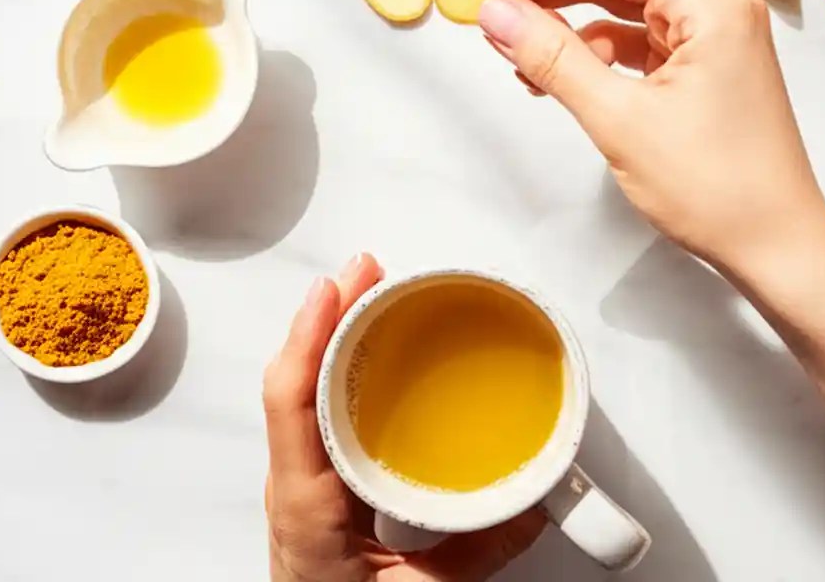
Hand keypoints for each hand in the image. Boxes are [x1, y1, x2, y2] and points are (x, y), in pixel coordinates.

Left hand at [263, 253, 545, 581]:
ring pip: (303, 392)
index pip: (291, 403)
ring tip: (367, 295)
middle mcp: (294, 483)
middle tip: (367, 271)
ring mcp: (302, 482)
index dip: (306, 338)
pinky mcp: (319, 486)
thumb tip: (533, 506)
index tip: (334, 289)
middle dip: (326, 316)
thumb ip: (474, 554)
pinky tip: (366, 355)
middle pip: (294, 381)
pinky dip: (337, 370)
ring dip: (329, 337)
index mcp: (306, 505)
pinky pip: (318, 413)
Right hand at [481, 0, 824, 269]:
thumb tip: (496, 13)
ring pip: (627, 15)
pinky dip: (600, 59)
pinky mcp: (709, 76)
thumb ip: (554, 59)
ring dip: (572, 29)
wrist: (779, 249)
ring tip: (517, 55)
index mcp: (711, 8)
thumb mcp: (620, 121)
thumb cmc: (718, 191)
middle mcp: (719, 13)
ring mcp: (716, 45)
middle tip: (490, 9)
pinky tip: (563, 78)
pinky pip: (642, 49)